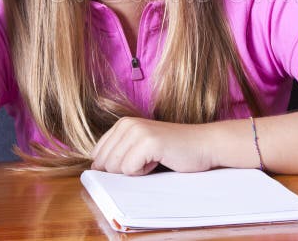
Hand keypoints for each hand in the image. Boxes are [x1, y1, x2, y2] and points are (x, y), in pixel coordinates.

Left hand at [90, 118, 215, 175]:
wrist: (203, 145)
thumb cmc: (173, 151)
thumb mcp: (140, 148)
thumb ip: (118, 153)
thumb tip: (94, 167)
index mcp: (122, 124)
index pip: (97, 154)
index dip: (115, 166)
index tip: (138, 159)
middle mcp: (127, 124)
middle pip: (104, 163)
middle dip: (125, 169)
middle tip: (148, 159)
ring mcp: (137, 131)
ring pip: (116, 167)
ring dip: (136, 171)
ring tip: (155, 158)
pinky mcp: (148, 142)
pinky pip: (129, 169)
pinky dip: (144, 172)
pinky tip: (159, 160)